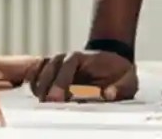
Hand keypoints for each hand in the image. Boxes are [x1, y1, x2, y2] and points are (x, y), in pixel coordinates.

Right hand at [18, 50, 138, 102]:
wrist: (113, 62)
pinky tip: (33, 95)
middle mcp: (66, 58)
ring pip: (41, 70)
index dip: (61, 80)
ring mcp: (57, 64)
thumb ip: (120, 87)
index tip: (57, 98)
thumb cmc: (119, 73)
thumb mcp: (128, 80)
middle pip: (50, 67)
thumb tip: (108, 94)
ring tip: (39, 102)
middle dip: (47, 86)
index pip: (68, 64)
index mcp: (84, 57)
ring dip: (39, 86)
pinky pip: (37, 75)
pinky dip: (33, 83)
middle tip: (46, 104)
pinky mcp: (52, 73)